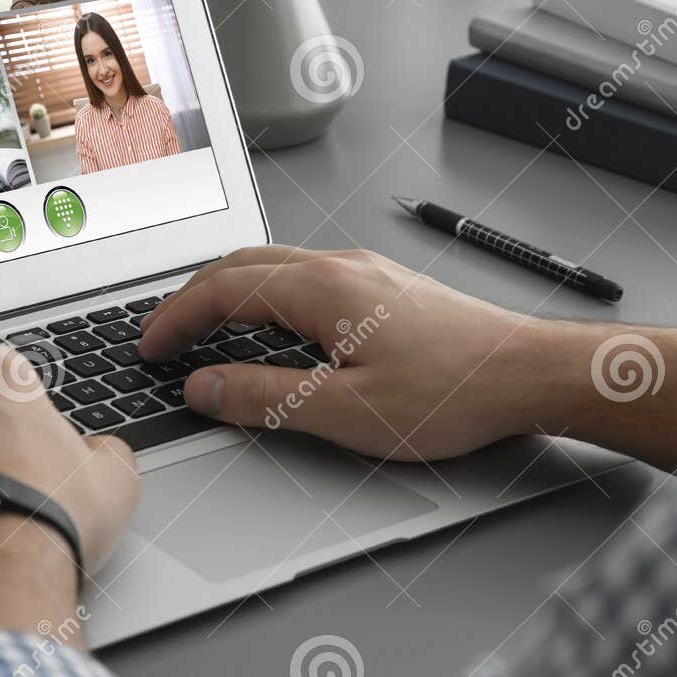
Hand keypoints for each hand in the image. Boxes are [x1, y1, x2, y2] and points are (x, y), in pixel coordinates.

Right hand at [136, 246, 556, 461]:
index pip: (222, 291)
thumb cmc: (453, 391)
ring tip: (202, 329)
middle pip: (241, 265)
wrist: (528, 372)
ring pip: (273, 266)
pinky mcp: (382, 286)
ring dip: (227, 293)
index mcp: (321, 288)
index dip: (175, 319)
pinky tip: (268, 326)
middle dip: (191, 297)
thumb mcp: (346, 410)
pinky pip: (303, 276)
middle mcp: (339, 266)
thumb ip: (265, 399)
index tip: (148, 347)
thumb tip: (203, 388)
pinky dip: (264, 296)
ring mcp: (363, 272)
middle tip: (162, 335)